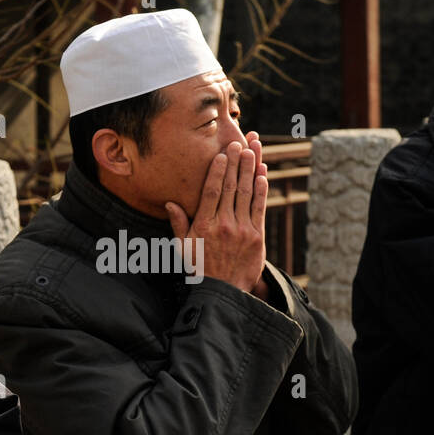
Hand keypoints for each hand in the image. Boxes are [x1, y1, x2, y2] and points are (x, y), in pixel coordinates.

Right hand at [164, 132, 268, 295]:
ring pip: (246, 194)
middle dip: (235, 163)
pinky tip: (263, 174)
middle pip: (230, 187)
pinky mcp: (257, 236)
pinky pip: (259, 208)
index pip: (211, 191)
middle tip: (238, 143)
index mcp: (204, 225)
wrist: (224, 292)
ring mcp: (241, 230)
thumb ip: (179, 224)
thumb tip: (170, 203)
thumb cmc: (201, 268)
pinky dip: (261, 190)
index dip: (218, 170)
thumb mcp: (184, 248)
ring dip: (250, 170)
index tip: (222, 153)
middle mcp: (223, 225)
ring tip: (252, 150)